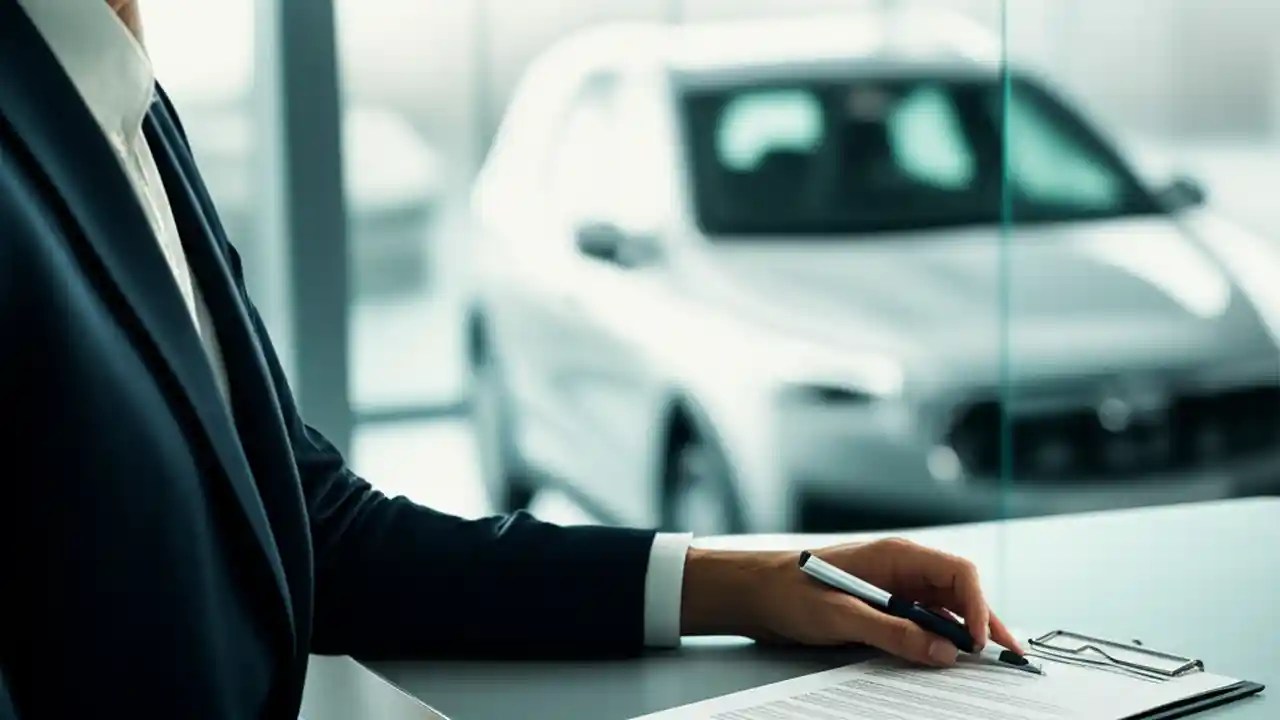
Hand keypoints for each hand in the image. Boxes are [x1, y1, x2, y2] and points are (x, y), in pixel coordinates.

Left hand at [679, 538, 1020, 667]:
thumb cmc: (789, 591)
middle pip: (958, 594)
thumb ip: (893, 633)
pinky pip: (922, 624)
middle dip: (985, 623)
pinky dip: (938, 641)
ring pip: (944, 611)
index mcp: (897, 556)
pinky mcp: (882, 609)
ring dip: (964, 634)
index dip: (978, 607)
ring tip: (991, 662)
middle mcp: (902, 569)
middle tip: (1011, 657)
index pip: (957, 574)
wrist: (753, 594)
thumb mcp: (842, 615)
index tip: (980, 642)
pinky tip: (949, 660)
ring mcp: (894, 590)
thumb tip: (943, 653)